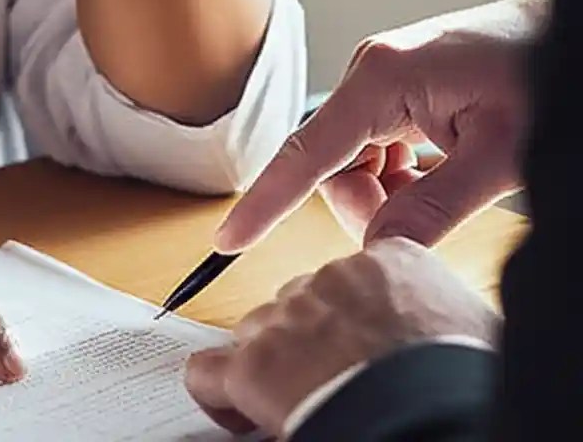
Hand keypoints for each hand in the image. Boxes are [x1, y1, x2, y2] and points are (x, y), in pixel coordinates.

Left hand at [185, 238, 499, 436]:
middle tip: (330, 383)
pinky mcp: (252, 363)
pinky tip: (241, 415)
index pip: (352, 277)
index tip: (357, 345)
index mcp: (391, 262)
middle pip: (300, 304)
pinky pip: (207, 372)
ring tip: (299, 404)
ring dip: (271, 366)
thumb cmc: (460, 381)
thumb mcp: (470, 326)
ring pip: (258, 335)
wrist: (431, 416)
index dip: (349, 318)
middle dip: (308, 343)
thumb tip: (442, 323)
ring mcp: (284, 318)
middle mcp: (329, 279)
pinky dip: (217, 394)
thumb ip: (436, 307)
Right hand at [216, 0, 548, 252]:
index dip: (265, 203)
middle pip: (331, 169)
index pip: (305, 154)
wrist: (567, 30)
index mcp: (382, 78)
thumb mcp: (501, 156)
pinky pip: (373, 152)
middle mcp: (369, 72)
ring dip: (391, 192)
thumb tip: (378, 249)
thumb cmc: (543, 72)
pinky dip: (401, 177)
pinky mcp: (394, 90)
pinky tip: (439, 172)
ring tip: (447, 185)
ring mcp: (380, 80)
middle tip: (427, 216)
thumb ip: (434, 207)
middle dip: (371, 205)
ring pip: (352, 166)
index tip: (229, 240)